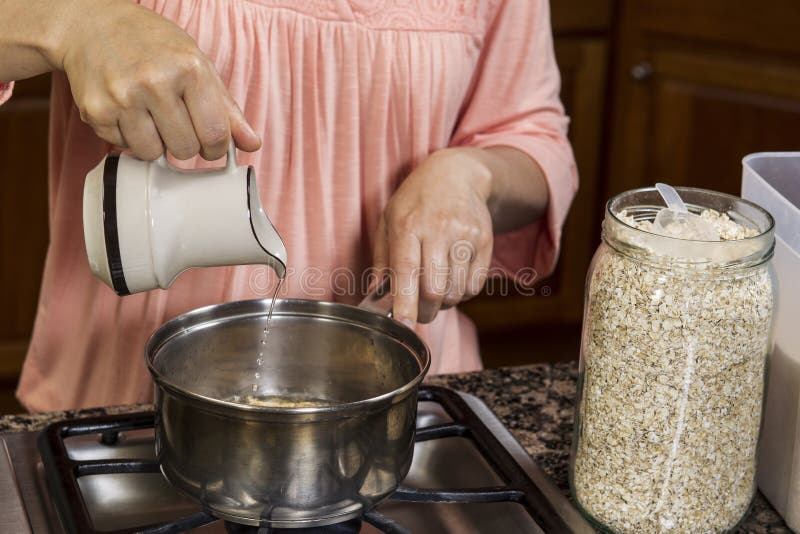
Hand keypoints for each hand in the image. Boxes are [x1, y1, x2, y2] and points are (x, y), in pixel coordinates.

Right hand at [52, 0, 259, 159]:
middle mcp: (155, 82)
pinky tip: (127, 111)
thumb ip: (227, 108)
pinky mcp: (96, 111)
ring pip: (153, 154)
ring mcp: (122, 97)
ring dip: (155, 143)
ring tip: (150, 115)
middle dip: (184, 143)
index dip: (216, 147)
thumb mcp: (197, 64)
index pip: (215, 135)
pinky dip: (128, 137)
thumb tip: (252, 144)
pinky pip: (124, 147)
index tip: (210, 143)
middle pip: (185, 149)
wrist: (89, 23)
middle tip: (176, 122)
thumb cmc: (151, 43)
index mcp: (189, 69)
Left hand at [374, 148, 493, 325]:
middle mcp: (438, 229)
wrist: (457, 174)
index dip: (405, 302)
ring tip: (436, 289)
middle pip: (434, 289)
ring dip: (444, 303)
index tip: (404, 325)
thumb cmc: (416, 201)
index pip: (407, 270)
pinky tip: (452, 280)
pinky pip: (474, 286)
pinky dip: (462, 294)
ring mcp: (465, 236)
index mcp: (408, 225)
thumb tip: (374, 294)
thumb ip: (381, 259)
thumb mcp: (388, 219)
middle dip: (425, 311)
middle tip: (419, 312)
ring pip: (455, 292)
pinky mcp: (485, 242)